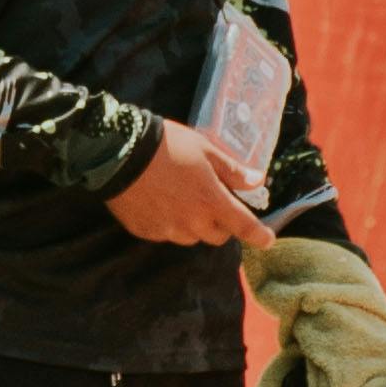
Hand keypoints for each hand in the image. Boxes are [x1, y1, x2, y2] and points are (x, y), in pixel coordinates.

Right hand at [106, 115, 274, 249]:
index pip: (244, 226)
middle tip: (212, 202)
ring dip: (194, 225)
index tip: (267, 240)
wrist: (118, 153)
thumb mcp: (205, 150)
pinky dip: (169, 223)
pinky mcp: (146, 232)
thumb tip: (257, 181)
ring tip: (180, 200)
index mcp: (211, 202)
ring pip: (191, 237)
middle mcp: (192, 223)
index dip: (259, 236)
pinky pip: (166, 234)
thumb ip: (232, 170)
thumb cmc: (168, 146)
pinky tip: (159, 202)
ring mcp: (168, 230)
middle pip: (217, 236)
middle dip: (220, 223)